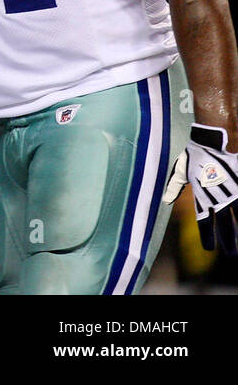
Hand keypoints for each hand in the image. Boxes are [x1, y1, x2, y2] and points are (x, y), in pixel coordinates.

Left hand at [164, 124, 237, 254]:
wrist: (209, 142)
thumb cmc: (193, 157)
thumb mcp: (179, 172)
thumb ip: (174, 188)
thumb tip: (166, 201)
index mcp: (202, 196)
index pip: (204, 221)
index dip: (207, 236)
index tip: (209, 248)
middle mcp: (217, 198)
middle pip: (224, 224)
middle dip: (228, 240)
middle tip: (231, 254)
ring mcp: (232, 192)